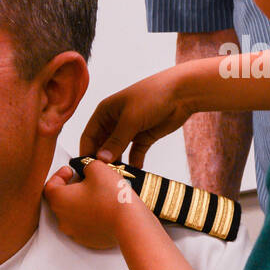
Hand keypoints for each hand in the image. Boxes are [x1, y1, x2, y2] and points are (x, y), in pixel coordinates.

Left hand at [43, 160, 149, 249]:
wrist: (130, 223)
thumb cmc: (112, 197)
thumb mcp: (97, 168)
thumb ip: (86, 164)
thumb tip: (86, 169)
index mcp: (59, 200)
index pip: (49, 185)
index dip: (59, 175)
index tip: (70, 170)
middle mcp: (62, 219)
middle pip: (60, 200)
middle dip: (71, 188)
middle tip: (86, 180)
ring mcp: (74, 232)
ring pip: (72, 213)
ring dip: (81, 203)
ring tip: (97, 194)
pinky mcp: (87, 240)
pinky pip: (84, 225)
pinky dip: (90, 216)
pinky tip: (103, 208)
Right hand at [79, 64, 195, 166]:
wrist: (183, 92)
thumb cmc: (153, 96)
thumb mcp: (131, 119)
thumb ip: (116, 141)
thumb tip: (101, 160)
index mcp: (105, 113)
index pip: (89, 136)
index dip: (87, 152)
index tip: (88, 170)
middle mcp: (114, 122)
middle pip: (102, 146)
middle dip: (103, 161)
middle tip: (104, 177)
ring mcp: (129, 131)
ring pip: (118, 152)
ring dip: (118, 164)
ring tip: (118, 178)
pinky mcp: (144, 137)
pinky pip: (134, 154)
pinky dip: (134, 163)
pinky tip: (135, 173)